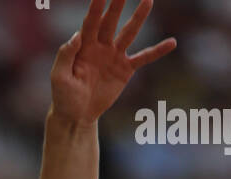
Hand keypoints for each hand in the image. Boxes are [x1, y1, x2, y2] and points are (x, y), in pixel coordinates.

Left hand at [51, 0, 175, 124]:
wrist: (76, 115)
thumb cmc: (63, 96)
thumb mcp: (59, 77)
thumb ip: (65, 55)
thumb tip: (76, 36)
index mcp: (83, 45)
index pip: (91, 20)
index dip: (97, 5)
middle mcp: (100, 45)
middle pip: (110, 20)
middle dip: (118, 3)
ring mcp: (114, 56)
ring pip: (129, 32)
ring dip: (139, 17)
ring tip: (149, 0)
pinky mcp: (125, 69)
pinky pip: (144, 58)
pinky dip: (157, 51)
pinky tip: (172, 43)